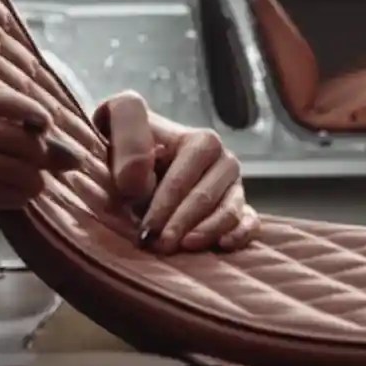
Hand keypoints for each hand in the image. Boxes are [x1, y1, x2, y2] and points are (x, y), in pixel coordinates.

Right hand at [0, 82, 80, 224]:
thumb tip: (33, 129)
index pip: (21, 105)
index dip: (41, 121)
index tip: (45, 130)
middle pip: (29, 143)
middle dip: (45, 158)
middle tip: (49, 165)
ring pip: (23, 173)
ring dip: (34, 182)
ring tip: (30, 185)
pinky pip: (5, 196)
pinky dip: (17, 198)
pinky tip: (13, 197)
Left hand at [94, 91, 259, 253]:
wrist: (134, 155)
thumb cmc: (125, 139)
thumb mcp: (116, 118)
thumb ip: (127, 138)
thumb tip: (138, 181)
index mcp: (201, 140)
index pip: (185, 178)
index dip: (164, 204)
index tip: (145, 229)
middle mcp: (224, 161)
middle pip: (207, 198)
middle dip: (181, 223)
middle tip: (159, 246)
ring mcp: (234, 186)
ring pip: (230, 212)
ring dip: (207, 232)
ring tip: (184, 246)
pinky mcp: (240, 208)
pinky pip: (250, 222)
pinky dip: (241, 234)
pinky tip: (223, 245)